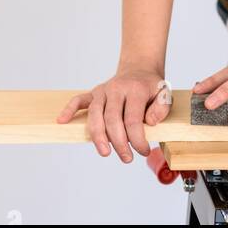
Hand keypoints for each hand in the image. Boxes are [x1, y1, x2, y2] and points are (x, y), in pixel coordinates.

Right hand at [55, 67, 170, 161]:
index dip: (138, 140)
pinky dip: (69, 110)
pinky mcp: (93, 92)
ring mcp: (103, 90)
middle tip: (127, 158)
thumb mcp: (165, 94)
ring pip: (95, 114)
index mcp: (135, 89)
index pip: (133, 119)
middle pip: (112, 119)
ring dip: (98, 136)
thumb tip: (150, 123)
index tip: (143, 151)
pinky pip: (79, 100)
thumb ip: (162, 108)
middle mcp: (116, 88)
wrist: (139, 69)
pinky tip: (62, 121)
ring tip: (105, 153)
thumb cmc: (151, 87)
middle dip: (119, 143)